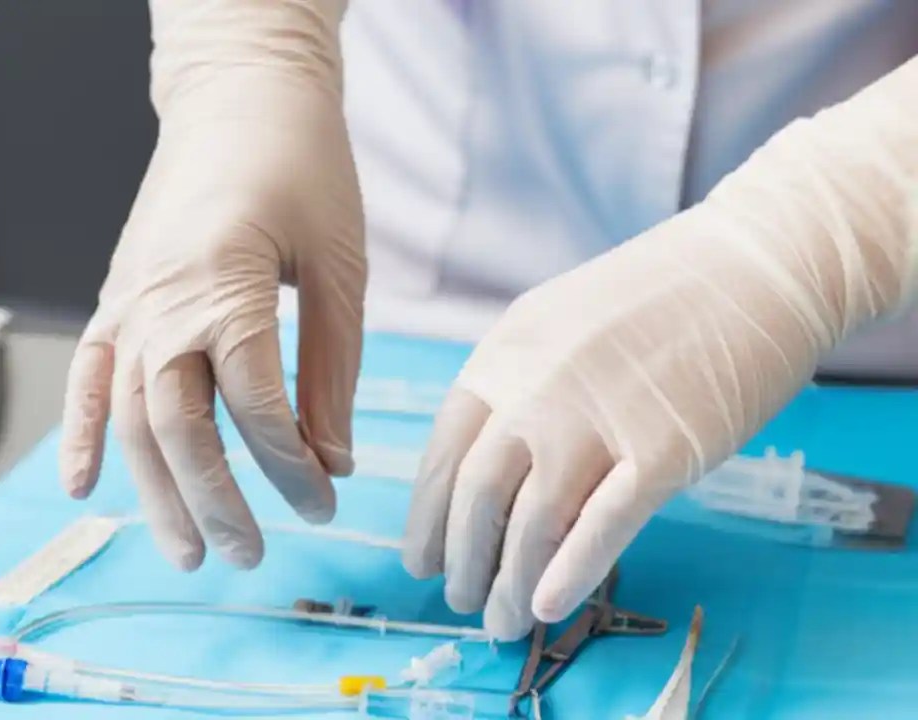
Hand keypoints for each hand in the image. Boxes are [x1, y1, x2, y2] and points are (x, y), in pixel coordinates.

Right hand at [59, 0, 364, 570]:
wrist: (240, 95)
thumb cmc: (302, 167)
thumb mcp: (338, 264)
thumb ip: (330, 367)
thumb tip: (333, 459)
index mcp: (223, 290)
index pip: (256, 410)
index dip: (293, 467)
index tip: (326, 502)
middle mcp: (162, 306)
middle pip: (178, 432)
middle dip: (216, 503)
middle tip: (250, 556)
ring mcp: (129, 304)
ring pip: (131, 420)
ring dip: (155, 492)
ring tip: (186, 553)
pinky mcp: (117, 297)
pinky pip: (90, 378)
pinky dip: (84, 434)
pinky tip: (84, 487)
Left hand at [403, 58, 917, 639]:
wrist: (753, 264)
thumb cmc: (654, 298)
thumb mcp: (555, 324)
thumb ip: (515, 387)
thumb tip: (486, 467)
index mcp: (502, 356)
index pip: (442, 454)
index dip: (426, 519)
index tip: (423, 562)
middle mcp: (537, 389)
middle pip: (476, 496)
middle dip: (462, 561)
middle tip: (461, 600)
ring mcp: (599, 419)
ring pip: (533, 522)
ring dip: (510, 584)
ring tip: (504, 622)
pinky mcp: (665, 448)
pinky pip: (605, 525)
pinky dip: (571, 573)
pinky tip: (549, 606)